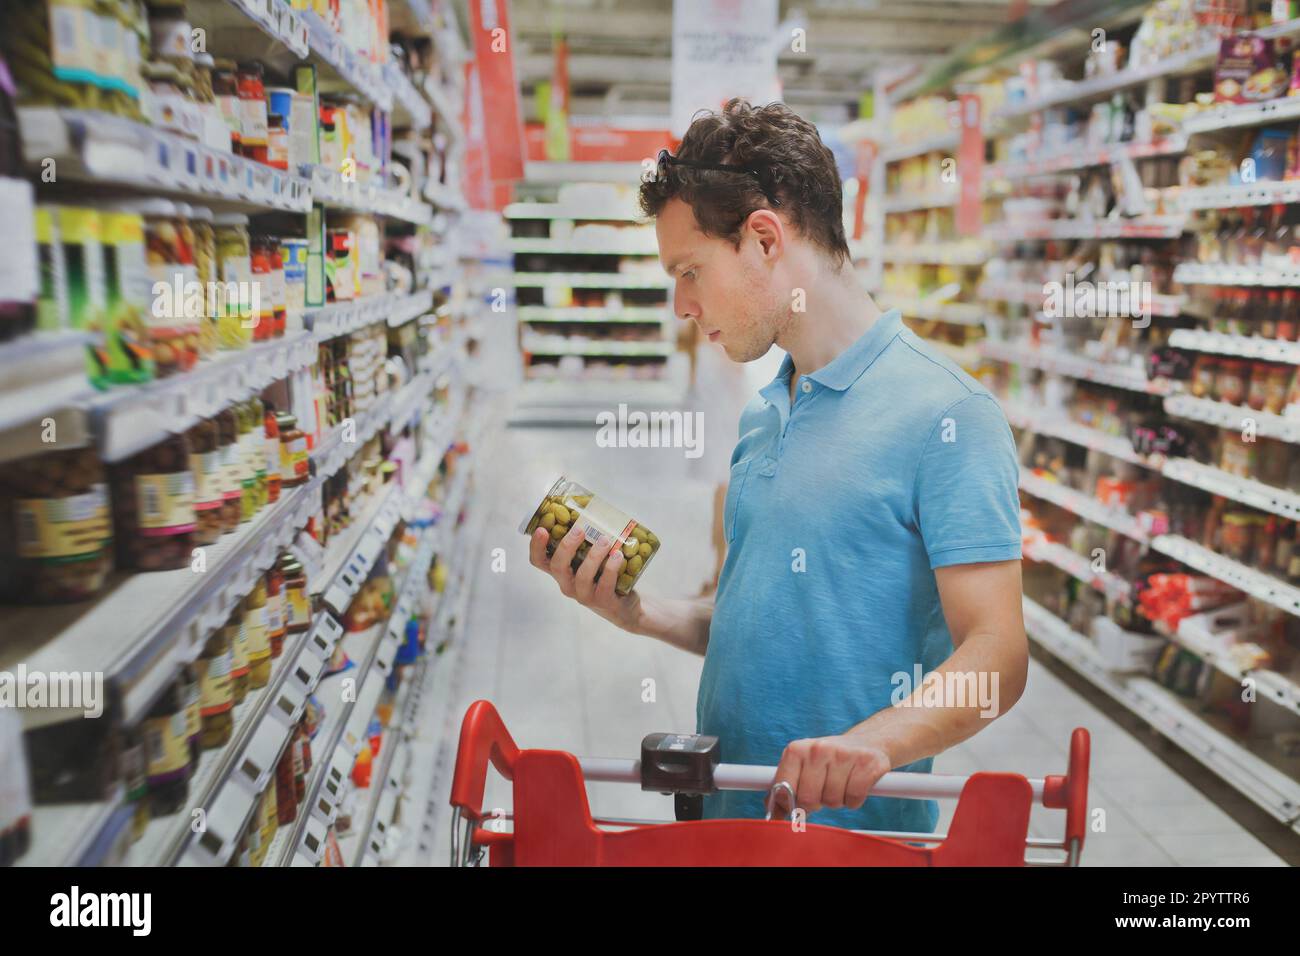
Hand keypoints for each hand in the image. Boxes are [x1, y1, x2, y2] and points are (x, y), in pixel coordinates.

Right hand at [529, 525, 642, 632]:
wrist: (625, 605)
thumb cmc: (604, 575)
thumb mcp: (590, 559)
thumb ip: (586, 539)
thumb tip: (593, 506)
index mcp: (561, 571)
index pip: (539, 561)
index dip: (536, 546)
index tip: (541, 529)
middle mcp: (568, 584)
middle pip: (557, 567)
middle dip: (566, 547)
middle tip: (579, 529)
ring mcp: (584, 595)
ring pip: (582, 576)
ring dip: (593, 556)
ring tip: (604, 540)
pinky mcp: (603, 601)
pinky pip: (605, 585)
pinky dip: (611, 568)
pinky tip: (618, 555)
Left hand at [769, 734, 892, 817]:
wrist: (866, 742)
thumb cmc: (828, 760)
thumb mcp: (802, 767)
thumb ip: (784, 789)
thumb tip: (772, 814)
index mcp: (796, 750)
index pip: (783, 789)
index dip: (790, 803)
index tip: (797, 803)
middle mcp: (818, 749)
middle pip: (808, 799)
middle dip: (816, 803)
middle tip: (823, 792)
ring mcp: (843, 754)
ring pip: (833, 800)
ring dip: (837, 801)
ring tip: (840, 785)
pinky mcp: (867, 763)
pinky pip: (854, 799)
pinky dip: (854, 800)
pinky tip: (854, 785)